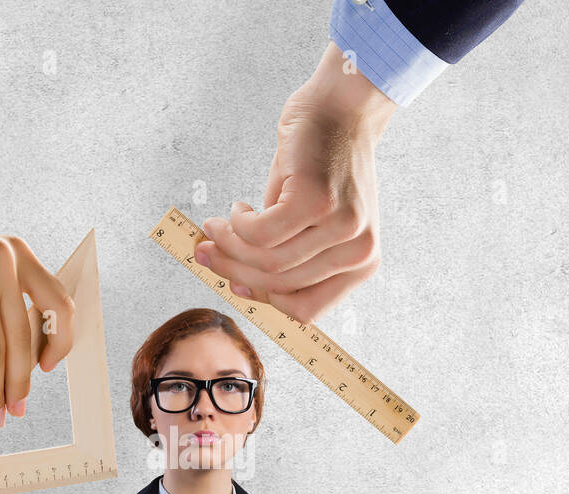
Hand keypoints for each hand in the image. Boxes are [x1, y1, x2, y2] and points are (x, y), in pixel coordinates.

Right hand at [197, 42, 395, 322]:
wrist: (342, 110)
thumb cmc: (322, 168)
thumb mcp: (310, 224)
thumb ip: (284, 258)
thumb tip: (239, 285)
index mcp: (361, 265)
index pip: (304, 309)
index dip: (263, 300)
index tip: (236, 285)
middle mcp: (358, 251)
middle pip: (279, 285)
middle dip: (234, 270)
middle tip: (207, 252)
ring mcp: (341, 226)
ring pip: (266, 260)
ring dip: (229, 245)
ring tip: (216, 228)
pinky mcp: (316, 199)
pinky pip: (259, 232)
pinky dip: (237, 224)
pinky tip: (238, 208)